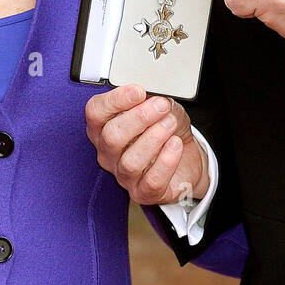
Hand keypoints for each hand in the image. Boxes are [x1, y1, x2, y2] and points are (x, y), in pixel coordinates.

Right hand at [85, 85, 209, 206]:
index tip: (138, 91)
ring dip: (154, 138)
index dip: (115, 100)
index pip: (95, 113)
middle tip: (162, 106)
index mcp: (104, 127)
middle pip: (111, 136)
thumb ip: (152, 98)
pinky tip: (175, 145)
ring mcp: (124, 176)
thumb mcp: (161, 106)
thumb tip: (152, 91)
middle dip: (140, 117)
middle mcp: (109, 153)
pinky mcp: (143, 193)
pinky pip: (151, 181)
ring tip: (171, 124)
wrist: (188, 158)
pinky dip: (166, 161)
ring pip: (130, 161)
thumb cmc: (167, 130)